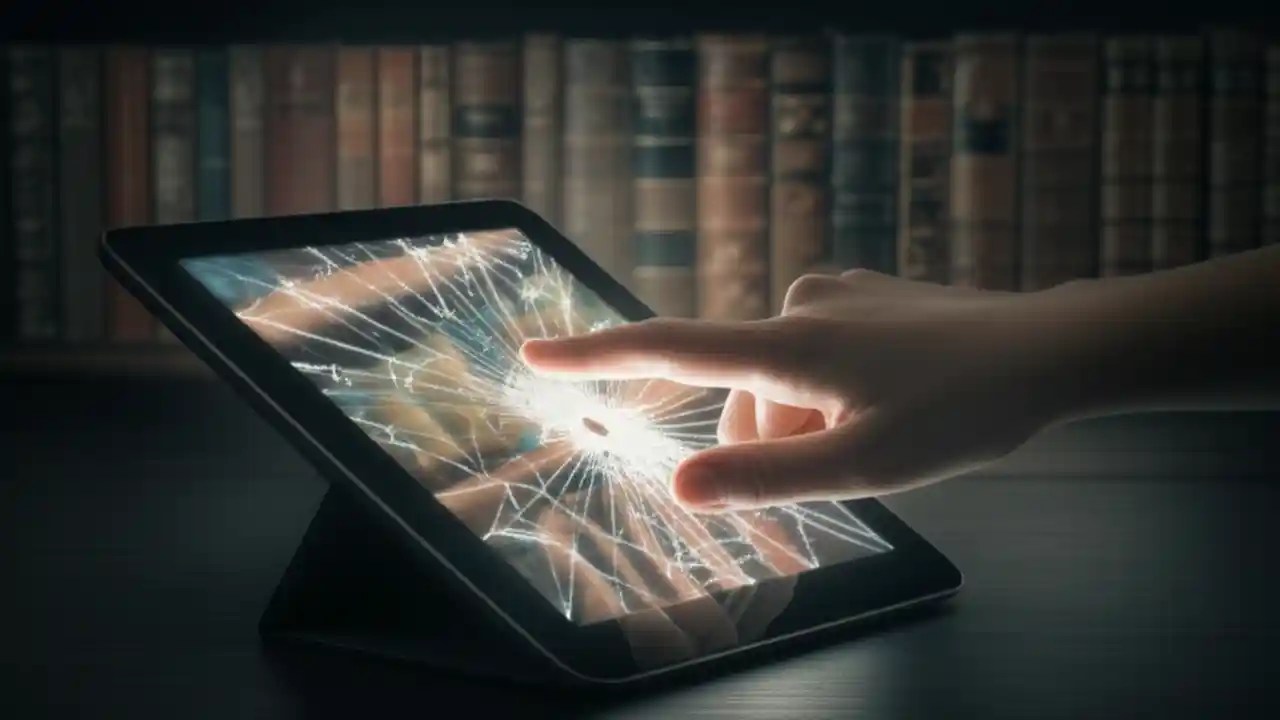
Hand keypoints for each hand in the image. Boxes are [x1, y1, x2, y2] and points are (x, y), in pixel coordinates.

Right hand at [521, 269, 1059, 510]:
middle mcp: (801, 306)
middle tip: (853, 462)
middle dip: (774, 440)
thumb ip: (765, 475)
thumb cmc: (964, 410)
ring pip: (783, 381)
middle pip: (744, 395)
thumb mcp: (865, 464)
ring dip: (809, 420)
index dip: (595, 356)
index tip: (534, 354)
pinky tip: (890, 402)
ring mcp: (834, 296)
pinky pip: (815, 356)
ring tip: (884, 435)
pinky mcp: (860, 298)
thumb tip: (677, 485)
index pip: (668, 349)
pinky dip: (830, 393)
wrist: (1050, 350)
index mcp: (791, 345)